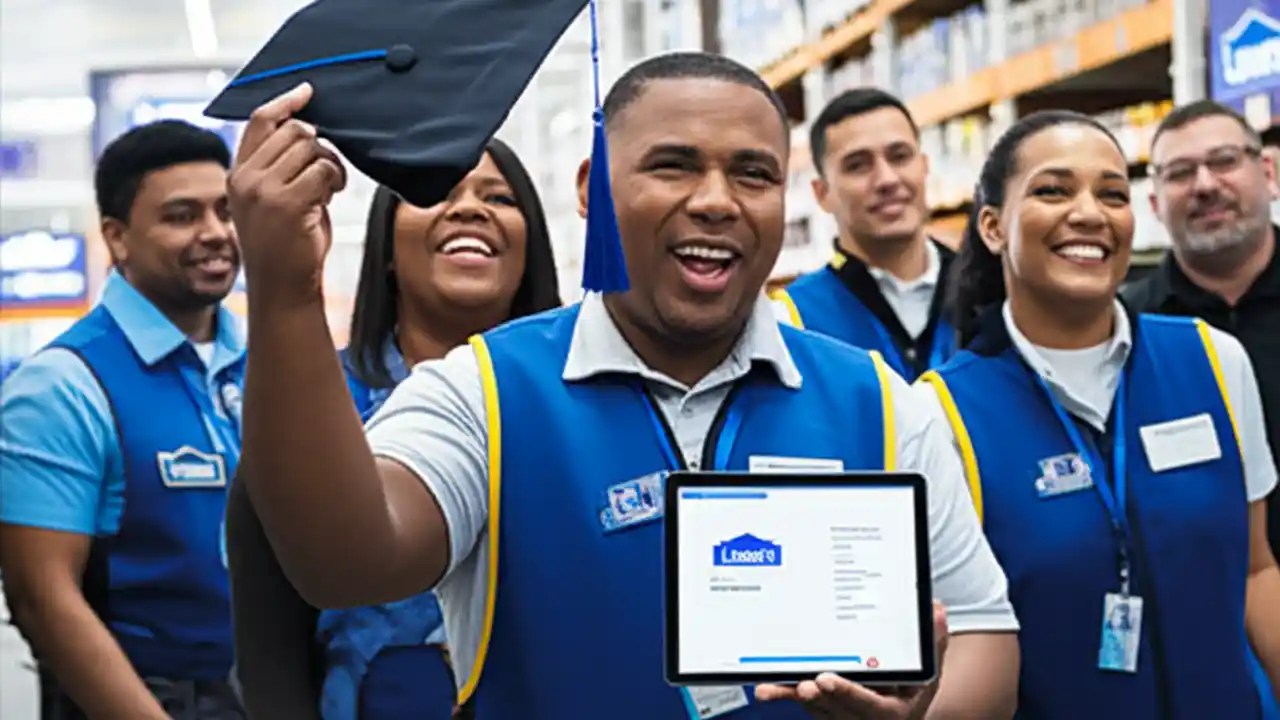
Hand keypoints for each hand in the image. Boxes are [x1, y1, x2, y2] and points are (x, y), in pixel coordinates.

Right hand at [227, 82, 346, 306]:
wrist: (282, 290)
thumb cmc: (287, 247)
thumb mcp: (274, 202)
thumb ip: (281, 168)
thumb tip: (309, 131)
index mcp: (237, 174)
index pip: (260, 121)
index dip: (286, 102)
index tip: (306, 91)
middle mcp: (245, 178)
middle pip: (294, 131)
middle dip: (319, 145)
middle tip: (327, 173)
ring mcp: (263, 190)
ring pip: (310, 146)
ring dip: (330, 163)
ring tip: (329, 188)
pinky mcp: (287, 202)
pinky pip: (323, 168)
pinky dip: (335, 178)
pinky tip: (331, 197)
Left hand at [755, 601, 950, 719]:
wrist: (900, 708)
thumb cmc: (912, 686)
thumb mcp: (930, 667)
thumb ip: (933, 641)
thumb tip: (936, 610)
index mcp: (891, 710)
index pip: (869, 706)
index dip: (846, 692)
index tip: (825, 679)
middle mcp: (862, 717)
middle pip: (836, 709)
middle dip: (817, 695)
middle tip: (803, 681)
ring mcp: (840, 714)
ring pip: (815, 707)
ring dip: (793, 696)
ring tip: (772, 688)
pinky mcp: (823, 707)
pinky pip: (801, 702)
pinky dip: (783, 694)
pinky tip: (765, 689)